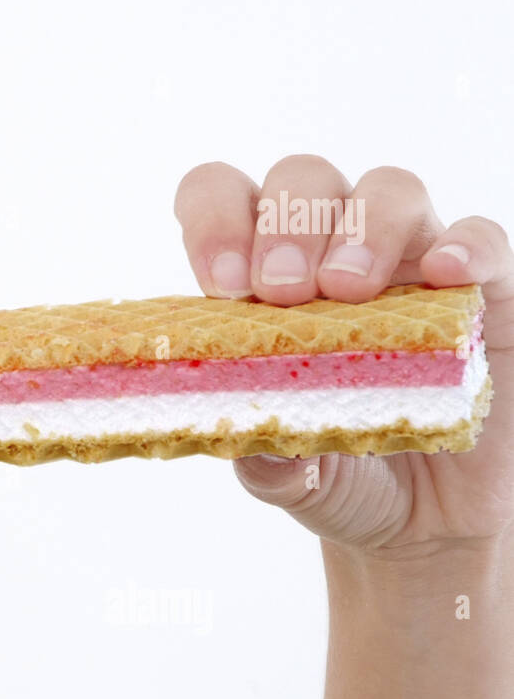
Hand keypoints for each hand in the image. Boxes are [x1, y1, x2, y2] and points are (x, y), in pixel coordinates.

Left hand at [173, 155, 513, 564]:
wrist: (421, 518)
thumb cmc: (335, 470)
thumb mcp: (286, 478)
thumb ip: (262, 458)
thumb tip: (250, 444)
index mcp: (259, 276)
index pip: (223, 198)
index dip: (213, 220)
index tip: (222, 284)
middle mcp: (330, 250)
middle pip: (303, 180)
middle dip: (286, 223)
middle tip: (282, 290)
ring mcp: (409, 262)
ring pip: (389, 190)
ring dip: (363, 227)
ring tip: (349, 290)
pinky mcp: (485, 289)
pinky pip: (483, 239)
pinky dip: (467, 245)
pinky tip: (446, 274)